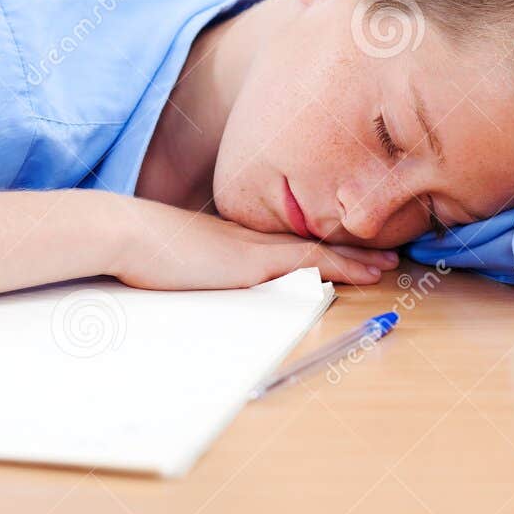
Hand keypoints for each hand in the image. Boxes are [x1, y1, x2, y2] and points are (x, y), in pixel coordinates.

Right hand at [110, 201, 399, 289]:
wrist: (125, 233)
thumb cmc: (138, 250)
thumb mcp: (172, 262)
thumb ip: (194, 270)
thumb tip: (196, 281)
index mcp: (230, 238)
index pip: (284, 241)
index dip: (319, 244)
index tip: (343, 248)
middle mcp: (250, 237)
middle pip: (310, 241)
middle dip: (349, 248)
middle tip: (385, 252)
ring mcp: (255, 247)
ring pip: (319, 250)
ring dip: (356, 258)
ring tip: (388, 262)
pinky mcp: (257, 262)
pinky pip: (312, 262)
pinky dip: (343, 266)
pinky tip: (367, 272)